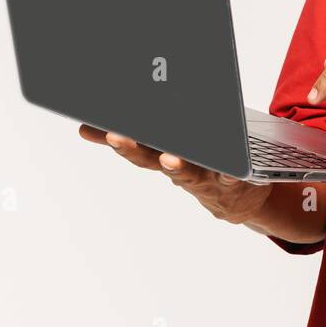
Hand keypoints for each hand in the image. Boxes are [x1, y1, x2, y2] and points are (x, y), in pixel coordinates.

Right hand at [77, 125, 273, 224]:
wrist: (238, 200)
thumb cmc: (197, 167)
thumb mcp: (164, 153)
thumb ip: (134, 140)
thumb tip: (86, 128)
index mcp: (161, 155)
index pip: (132, 146)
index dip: (112, 137)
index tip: (88, 126)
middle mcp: (178, 167)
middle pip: (150, 159)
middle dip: (132, 148)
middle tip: (114, 135)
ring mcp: (203, 176)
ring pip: (186, 172)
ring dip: (176, 166)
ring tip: (167, 158)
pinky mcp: (230, 180)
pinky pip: (229, 176)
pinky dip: (229, 172)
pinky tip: (228, 167)